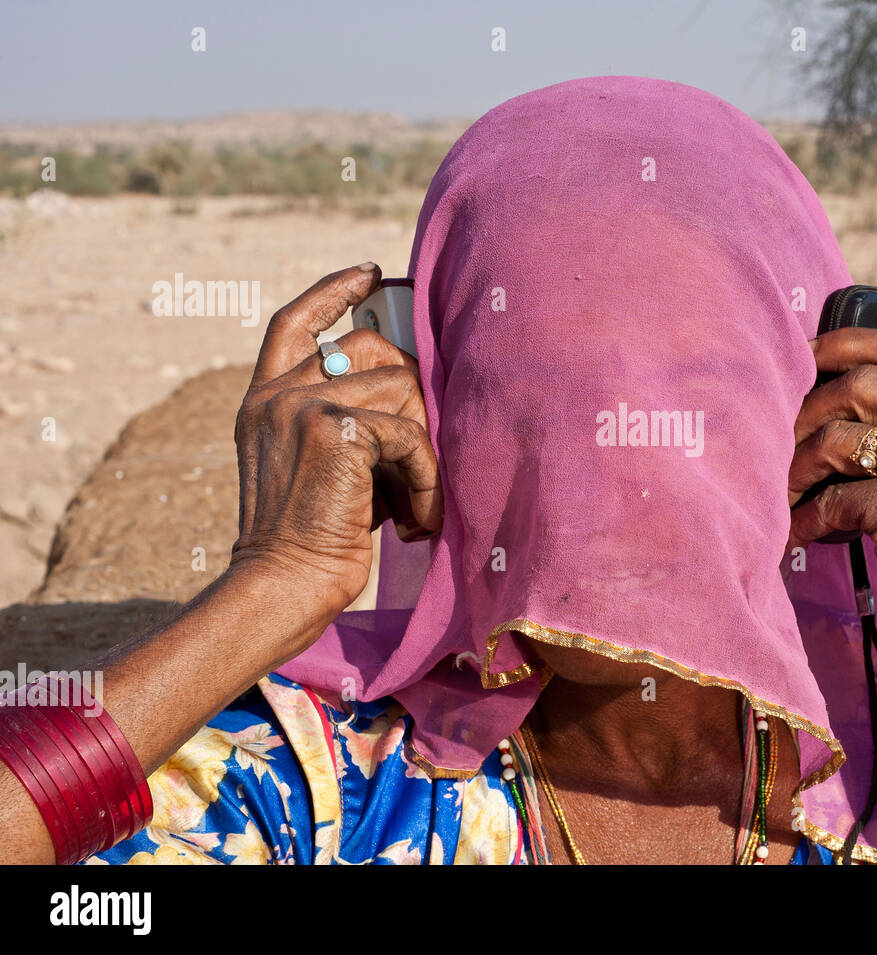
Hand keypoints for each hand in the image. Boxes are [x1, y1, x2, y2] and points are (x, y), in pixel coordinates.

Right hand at [230, 264, 441, 633]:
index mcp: (264, 399)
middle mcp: (277, 394)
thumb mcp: (315, 465)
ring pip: (402, 388)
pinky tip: (420, 519)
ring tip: (417, 501)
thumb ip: (343, 420)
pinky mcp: (336, 430)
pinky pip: (412, 435)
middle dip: (412, 394)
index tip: (372, 273)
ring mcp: (303, 406)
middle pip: (371, 349)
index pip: (295, 321)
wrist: (281, 586)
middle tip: (418, 455)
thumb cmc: (310, 540)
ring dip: (424, 448)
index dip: (334, 290)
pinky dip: (428, 479)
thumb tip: (409, 389)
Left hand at [787, 328, 876, 666]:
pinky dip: (807, 518)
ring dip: (798, 467)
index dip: (848, 341)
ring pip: (839, 438)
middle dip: (807, 408)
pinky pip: (835, 497)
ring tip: (784, 492)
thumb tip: (833, 398)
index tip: (805, 352)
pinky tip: (798, 534)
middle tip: (780, 437)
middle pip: (862, 383)